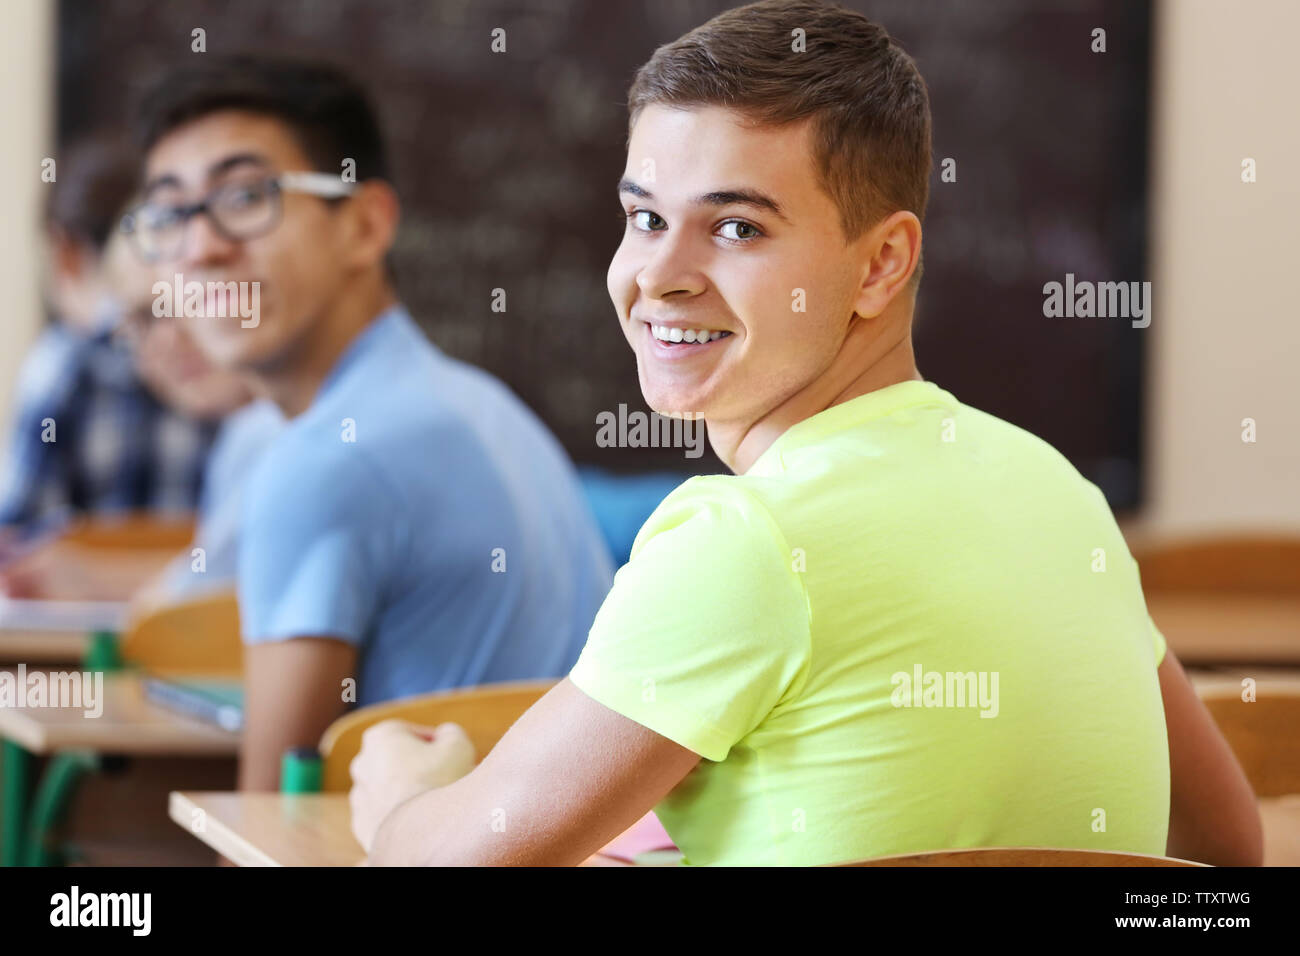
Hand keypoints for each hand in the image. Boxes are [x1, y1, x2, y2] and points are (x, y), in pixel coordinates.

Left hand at [348, 719, 475, 853]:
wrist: (422, 835)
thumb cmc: (440, 782)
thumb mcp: (458, 744)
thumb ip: (450, 733)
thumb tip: (445, 736)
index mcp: (380, 737)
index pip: (415, 734)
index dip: (439, 745)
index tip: (453, 758)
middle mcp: (362, 765)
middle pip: (400, 761)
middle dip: (421, 768)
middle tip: (449, 779)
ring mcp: (360, 799)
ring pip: (392, 790)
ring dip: (411, 793)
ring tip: (437, 804)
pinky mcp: (363, 828)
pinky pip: (387, 817)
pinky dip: (402, 817)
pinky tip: (423, 822)